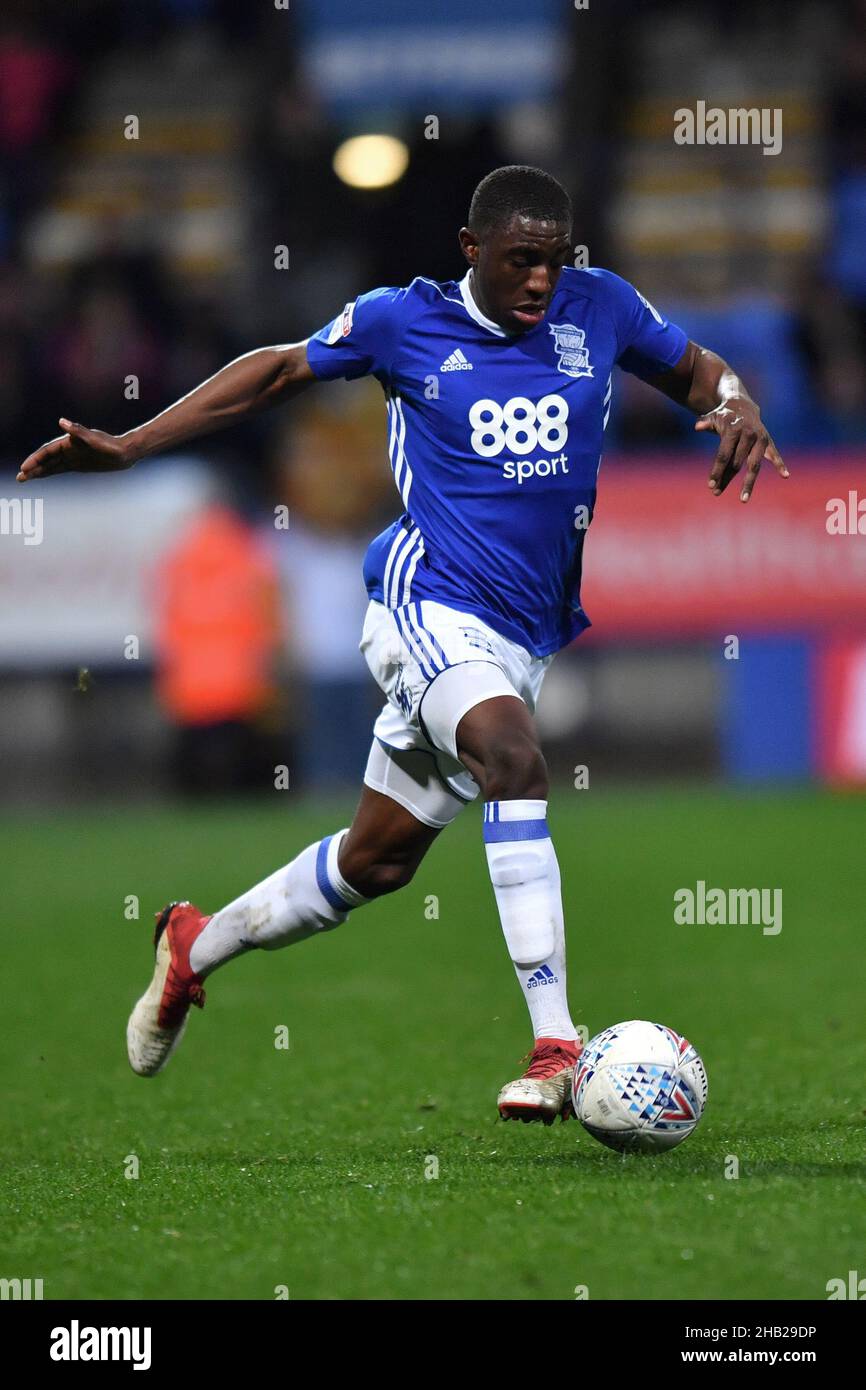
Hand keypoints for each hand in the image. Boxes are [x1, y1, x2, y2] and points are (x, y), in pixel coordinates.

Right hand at [17, 419, 132, 482]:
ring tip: (24, 479)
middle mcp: (69, 448)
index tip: (25, 469)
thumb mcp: (95, 440)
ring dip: (37, 471)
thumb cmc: (112, 446)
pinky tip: (41, 475)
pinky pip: (60, 468)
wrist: (126, 452)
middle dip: (32, 468)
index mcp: (69, 442)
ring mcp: (73, 456)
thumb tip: (62, 422)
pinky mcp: (78, 464)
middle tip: (20, 478)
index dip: (35, 460)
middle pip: (46, 459)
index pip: (47, 452)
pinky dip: (49, 472)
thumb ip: (78, 432)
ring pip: (51, 465)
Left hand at [695, 400, 788, 501]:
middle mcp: (749, 435)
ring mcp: (760, 439)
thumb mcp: (712, 416)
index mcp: (734, 429)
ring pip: (754, 465)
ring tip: (743, 499)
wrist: (742, 405)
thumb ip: (705, 422)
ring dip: (748, 483)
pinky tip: (785, 475)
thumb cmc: (723, 416)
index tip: (710, 485)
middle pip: (737, 463)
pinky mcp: (768, 442)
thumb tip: (697, 427)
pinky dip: (781, 464)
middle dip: (726, 478)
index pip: (724, 454)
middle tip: (715, 493)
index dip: (717, 470)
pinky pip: (775, 455)